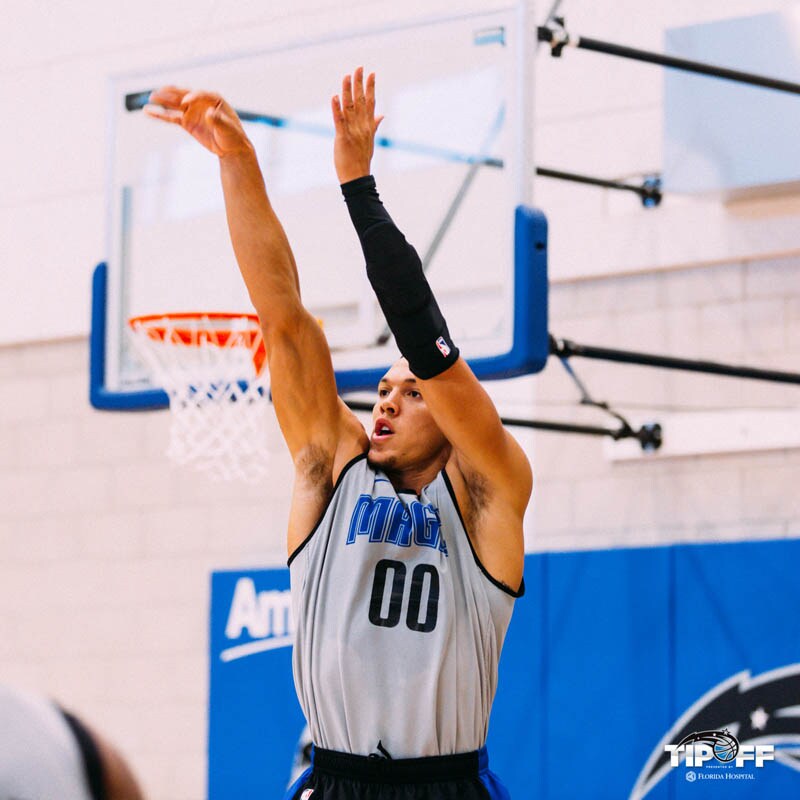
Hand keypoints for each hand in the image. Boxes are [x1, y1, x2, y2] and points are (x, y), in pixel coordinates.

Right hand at [144, 87, 252, 157]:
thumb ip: (218, 120)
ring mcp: (192, 112)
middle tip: (158, 92)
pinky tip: (148, 112)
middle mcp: (200, 102)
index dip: (192, 97)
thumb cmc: (233, 136)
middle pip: (183, 95)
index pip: (199, 94)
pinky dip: (160, 115)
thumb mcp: (228, 128)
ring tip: (151, 98)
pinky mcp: (187, 123)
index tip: (186, 102)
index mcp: (213, 99)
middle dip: (171, 94)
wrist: (231, 148)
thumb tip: (209, 114)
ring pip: (174, 104)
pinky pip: (171, 117)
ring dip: (162, 101)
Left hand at [331, 67, 383, 182]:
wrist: (357, 177)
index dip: (371, 87)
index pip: (371, 102)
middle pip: (361, 101)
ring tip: (346, 76)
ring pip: (349, 107)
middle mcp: (362, 126)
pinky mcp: (343, 138)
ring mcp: (353, 131)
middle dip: (359, 83)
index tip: (371, 73)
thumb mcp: (370, 141)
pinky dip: (336, 109)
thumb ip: (375, 125)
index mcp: (368, 126)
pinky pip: (339, 121)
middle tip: (359, 67)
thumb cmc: (361, 160)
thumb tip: (382, 115)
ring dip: (347, 91)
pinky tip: (334, 97)